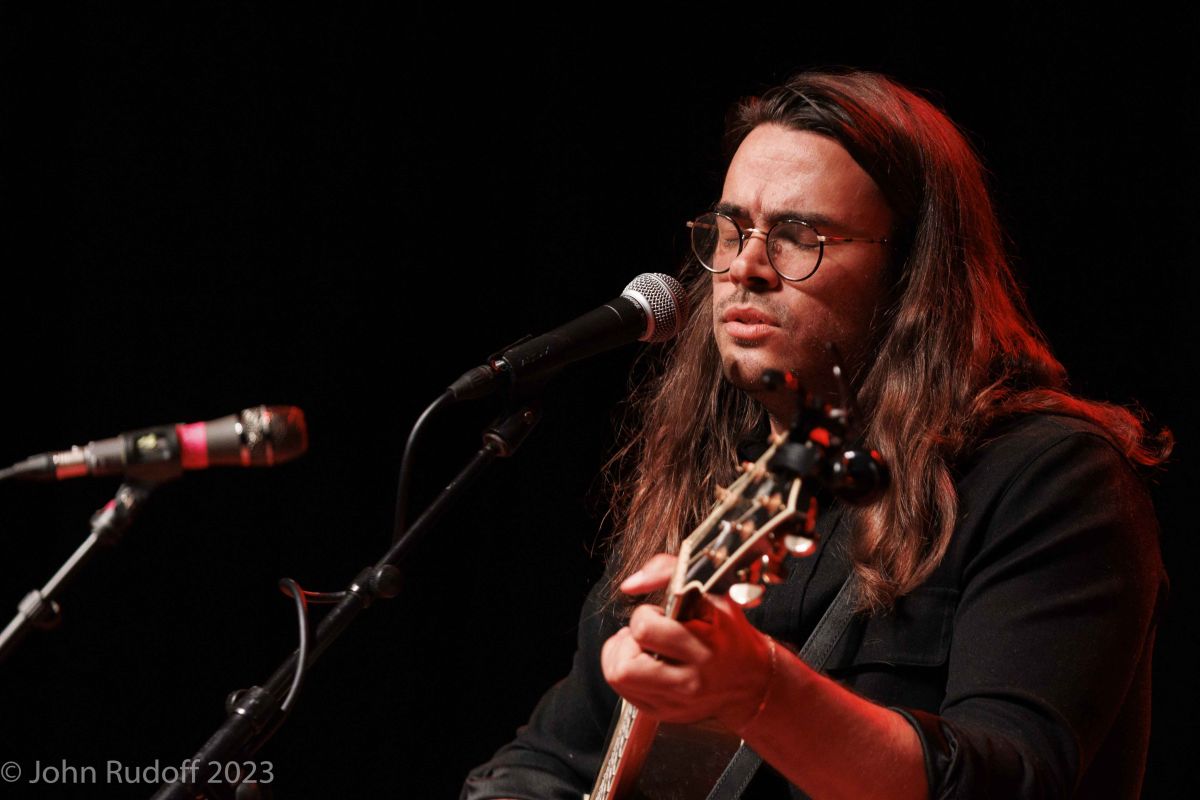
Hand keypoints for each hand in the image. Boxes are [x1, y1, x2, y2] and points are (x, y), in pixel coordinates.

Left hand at [600, 553, 773, 731]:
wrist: (751, 681)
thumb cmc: (729, 633)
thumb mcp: (713, 593)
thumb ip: (670, 571)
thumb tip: (631, 583)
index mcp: (705, 646)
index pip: (645, 629)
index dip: (645, 615)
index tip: (660, 615)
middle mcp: (691, 680)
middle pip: (624, 666)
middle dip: (626, 643)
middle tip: (643, 635)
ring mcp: (677, 702)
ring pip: (618, 679)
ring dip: (621, 657)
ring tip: (640, 648)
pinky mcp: (665, 715)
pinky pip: (624, 694)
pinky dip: (626, 674)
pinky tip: (644, 664)